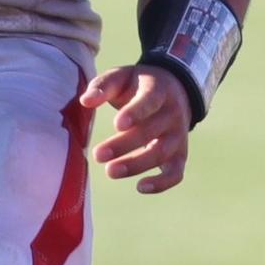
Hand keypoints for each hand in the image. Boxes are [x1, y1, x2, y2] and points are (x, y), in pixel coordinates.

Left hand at [81, 64, 192, 195]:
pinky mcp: (179, 154)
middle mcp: (172, 113)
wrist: (173, 90)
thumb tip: (85, 101)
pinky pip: (176, 173)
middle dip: (124, 145)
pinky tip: (139, 187)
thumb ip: (103, 86)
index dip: (136, 113)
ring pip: (162, 153)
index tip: (116, 125)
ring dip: (136, 165)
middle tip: (98, 155)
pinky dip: (162, 183)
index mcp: (158, 90)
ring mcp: (178, 135)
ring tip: (110, 171)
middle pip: (151, 131)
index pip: (150, 101)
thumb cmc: (137, 85)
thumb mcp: (121, 76)